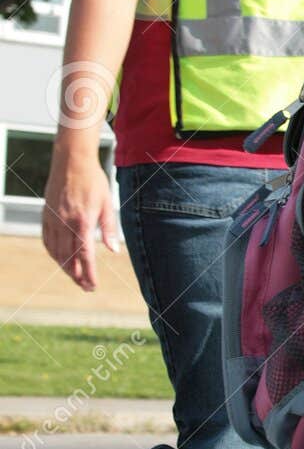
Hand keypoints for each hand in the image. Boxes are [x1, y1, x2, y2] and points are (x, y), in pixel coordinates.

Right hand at [42, 149, 120, 290]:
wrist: (71, 161)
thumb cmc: (93, 181)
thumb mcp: (106, 203)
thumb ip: (109, 228)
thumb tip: (113, 251)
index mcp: (83, 220)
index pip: (85, 254)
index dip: (89, 273)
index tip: (93, 285)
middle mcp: (65, 222)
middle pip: (69, 258)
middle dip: (77, 276)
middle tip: (86, 287)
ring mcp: (53, 219)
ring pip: (56, 252)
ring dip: (65, 267)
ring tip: (76, 277)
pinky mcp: (46, 216)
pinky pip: (48, 241)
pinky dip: (54, 254)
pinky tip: (62, 260)